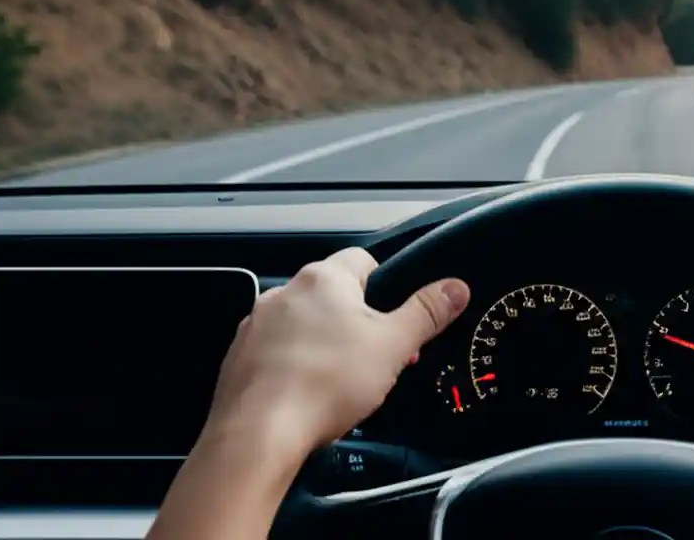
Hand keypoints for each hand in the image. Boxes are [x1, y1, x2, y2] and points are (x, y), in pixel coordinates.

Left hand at [206, 247, 470, 455]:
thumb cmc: (327, 383)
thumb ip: (426, 313)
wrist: (259, 433)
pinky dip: (294, 366)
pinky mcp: (238, 357)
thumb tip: (455, 287)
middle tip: (377, 358)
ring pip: (303, 325)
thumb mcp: (393, 346)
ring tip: (340, 382)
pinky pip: (276, 352)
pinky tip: (306, 394)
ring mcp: (255, 324)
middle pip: (333, 296)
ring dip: (323, 343)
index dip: (386, 286)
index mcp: (324, 278)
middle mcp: (284, 292)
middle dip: (357, 323)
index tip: (396, 317)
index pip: (363, 260)